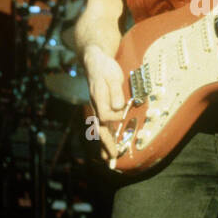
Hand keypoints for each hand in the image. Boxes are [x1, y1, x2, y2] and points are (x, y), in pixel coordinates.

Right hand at [83, 47, 127, 164]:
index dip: (115, 117)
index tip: (123, 113)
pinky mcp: (100, 106)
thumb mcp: (112, 76)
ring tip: (106, 158)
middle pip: (100, 128)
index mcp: (98, 98)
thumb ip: (115, 92)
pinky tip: (107, 143)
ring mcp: (97, 107)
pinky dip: (104, 135)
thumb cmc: (105, 68)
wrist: (94, 60)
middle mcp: (96, 105)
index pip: (105, 115)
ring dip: (103, 143)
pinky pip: (102, 124)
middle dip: (105, 143)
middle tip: (110, 157)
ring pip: (99, 128)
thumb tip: (118, 108)